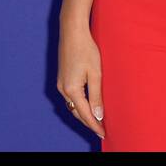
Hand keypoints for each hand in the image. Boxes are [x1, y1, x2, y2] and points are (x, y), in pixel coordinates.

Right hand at [57, 22, 105, 139]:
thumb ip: (96, 95)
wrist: (72, 32)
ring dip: (84, 114)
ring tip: (97, 120)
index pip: (85, 114)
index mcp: (72, 90)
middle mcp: (63, 89)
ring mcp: (61, 84)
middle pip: (77, 112)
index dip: (94, 125)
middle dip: (89, 122)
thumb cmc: (86, 50)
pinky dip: (79, 104)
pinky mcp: (63, 78)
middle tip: (102, 130)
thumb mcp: (95, 73)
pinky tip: (88, 104)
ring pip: (73, 105)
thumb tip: (98, 115)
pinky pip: (71, 97)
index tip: (104, 133)